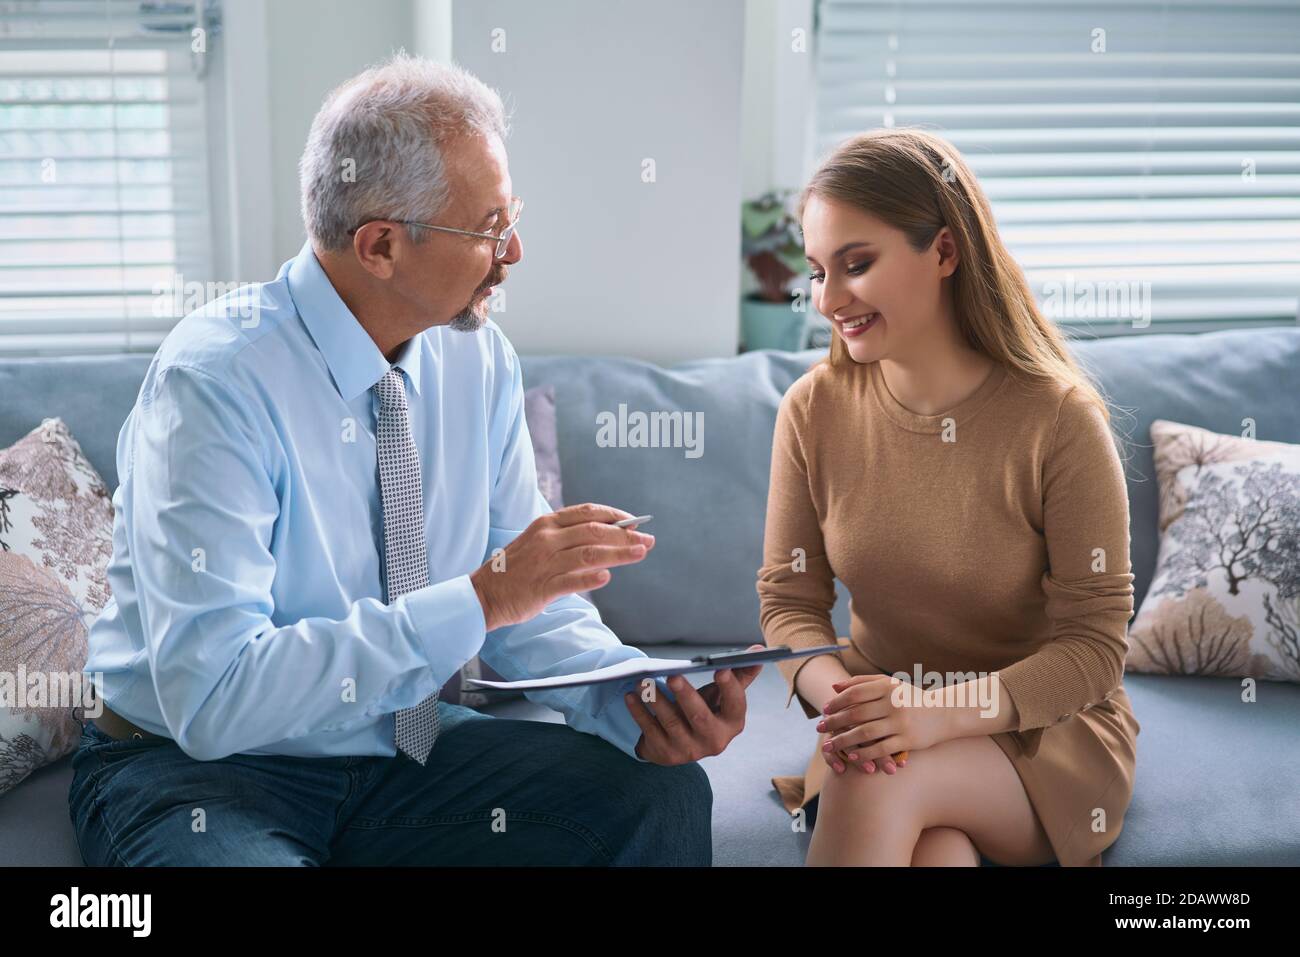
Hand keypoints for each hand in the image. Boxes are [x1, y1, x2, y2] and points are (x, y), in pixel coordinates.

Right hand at [470, 503, 653, 631]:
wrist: (485, 594)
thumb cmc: (517, 569)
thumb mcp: (539, 542)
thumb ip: (569, 538)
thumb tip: (608, 537)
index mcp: (547, 524)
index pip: (588, 512)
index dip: (615, 516)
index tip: (635, 523)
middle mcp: (547, 539)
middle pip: (594, 531)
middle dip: (625, 535)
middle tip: (648, 540)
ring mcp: (544, 562)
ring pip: (589, 553)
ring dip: (618, 553)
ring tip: (640, 553)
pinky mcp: (542, 587)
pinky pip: (570, 581)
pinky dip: (590, 578)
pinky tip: (608, 577)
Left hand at [625, 643, 763, 764]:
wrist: (681, 743)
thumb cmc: (706, 710)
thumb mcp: (722, 696)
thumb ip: (739, 674)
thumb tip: (758, 649)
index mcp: (733, 723)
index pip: (736, 705)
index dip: (730, 688)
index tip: (721, 668)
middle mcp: (714, 741)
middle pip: (700, 717)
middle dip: (686, 695)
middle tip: (673, 675)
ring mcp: (689, 751)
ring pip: (671, 723)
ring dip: (656, 700)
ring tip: (643, 681)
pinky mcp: (666, 754)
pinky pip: (650, 731)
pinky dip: (639, 712)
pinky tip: (631, 696)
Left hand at [819, 674, 950, 771]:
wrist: (945, 713)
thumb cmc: (911, 698)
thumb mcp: (890, 684)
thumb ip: (862, 682)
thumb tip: (834, 687)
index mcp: (888, 687)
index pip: (855, 693)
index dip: (837, 702)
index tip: (824, 710)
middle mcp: (893, 704)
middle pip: (856, 714)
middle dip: (834, 722)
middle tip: (819, 728)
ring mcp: (901, 723)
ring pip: (864, 734)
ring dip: (843, 741)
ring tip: (829, 746)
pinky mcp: (907, 740)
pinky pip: (880, 749)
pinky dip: (864, 754)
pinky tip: (851, 757)